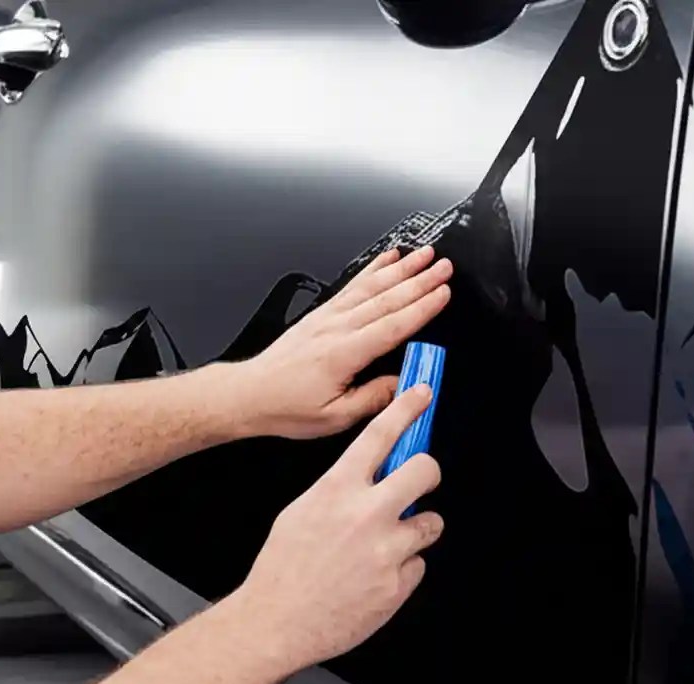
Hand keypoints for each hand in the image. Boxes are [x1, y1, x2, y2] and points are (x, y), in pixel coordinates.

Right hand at [228, 387, 443, 672]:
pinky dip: (403, 569)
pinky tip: (376, 577)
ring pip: (432, 522)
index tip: (422, 395)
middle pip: (425, 470)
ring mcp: (385, 551)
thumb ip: (339, 489)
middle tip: (420, 481)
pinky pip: (418, 565)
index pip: (379, 435)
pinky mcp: (397, 585)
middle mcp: (365, 516)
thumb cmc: (283, 569)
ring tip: (387, 544)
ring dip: (416, 529)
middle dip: (428, 472)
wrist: (276, 623)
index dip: (406, 409)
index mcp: (336, 491)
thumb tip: (371, 474)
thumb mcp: (302, 511)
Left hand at [236, 246, 451, 439]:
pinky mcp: (321, 314)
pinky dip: (372, 269)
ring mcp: (328, 317)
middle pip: (387, 299)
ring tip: (424, 256)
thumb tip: (404, 384)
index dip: (421, 308)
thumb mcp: (335, 417)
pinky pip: (352, 285)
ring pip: (371, 286)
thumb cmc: (286, 406)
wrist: (250, 394)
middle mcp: (337, 328)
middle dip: (420, 280)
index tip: (443, 293)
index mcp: (344, 354)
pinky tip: (387, 259)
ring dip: (401, 269)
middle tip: (444, 267)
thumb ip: (373, 399)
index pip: (392, 325)